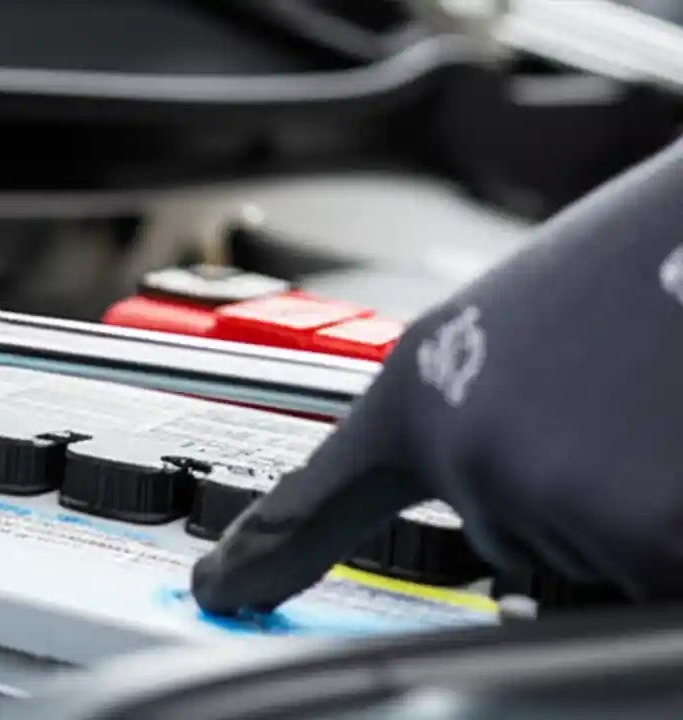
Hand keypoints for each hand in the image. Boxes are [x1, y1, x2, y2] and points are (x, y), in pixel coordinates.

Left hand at [192, 135, 682, 613]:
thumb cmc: (647, 257)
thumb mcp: (528, 325)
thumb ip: (483, 413)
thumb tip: (498, 484)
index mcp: (426, 385)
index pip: (319, 496)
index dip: (264, 552)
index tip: (220, 590)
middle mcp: (465, 448)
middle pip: (506, 543)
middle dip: (567, 494)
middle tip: (619, 404)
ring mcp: (544, 497)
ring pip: (585, 561)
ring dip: (629, 507)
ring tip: (655, 409)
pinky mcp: (643, 538)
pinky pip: (651, 584)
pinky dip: (676, 535)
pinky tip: (681, 448)